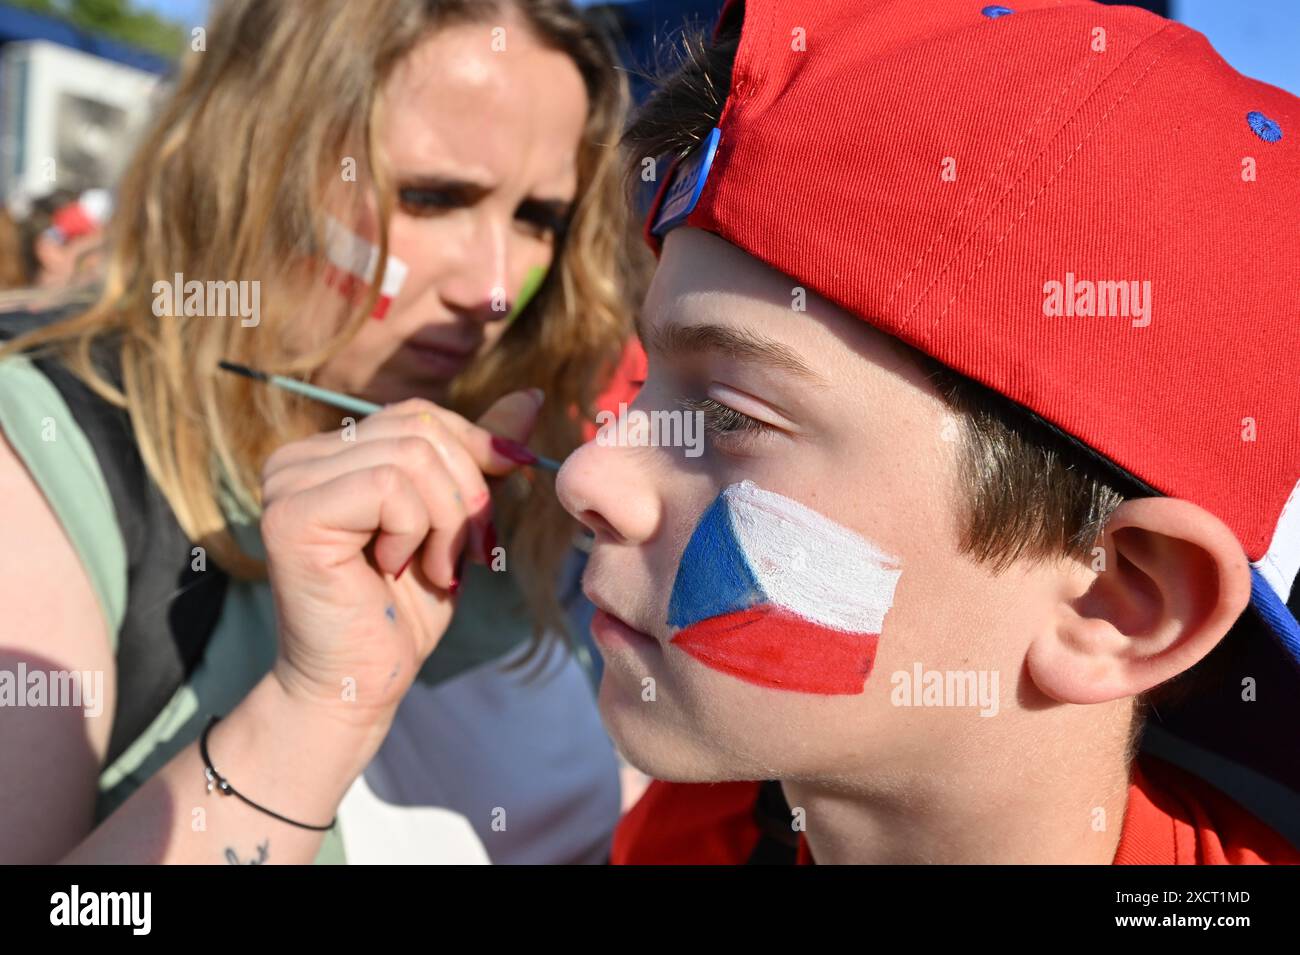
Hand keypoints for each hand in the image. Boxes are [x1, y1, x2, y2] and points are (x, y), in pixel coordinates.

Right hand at [259, 389, 543, 727]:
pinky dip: (415, 531)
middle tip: (466, 553)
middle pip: (420, 428)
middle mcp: (298, 458)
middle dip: (467, 494)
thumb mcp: (458, 518)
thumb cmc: (407, 607)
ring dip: (446, 521)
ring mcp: (287, 482)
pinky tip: (398, 568)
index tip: (491, 513)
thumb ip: (480, 458)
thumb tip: (530, 397)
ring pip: (412, 457)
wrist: (363, 681)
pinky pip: (388, 486)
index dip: (473, 452)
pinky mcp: (292, 514)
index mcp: (330, 452)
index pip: (420, 414)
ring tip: (434, 566)